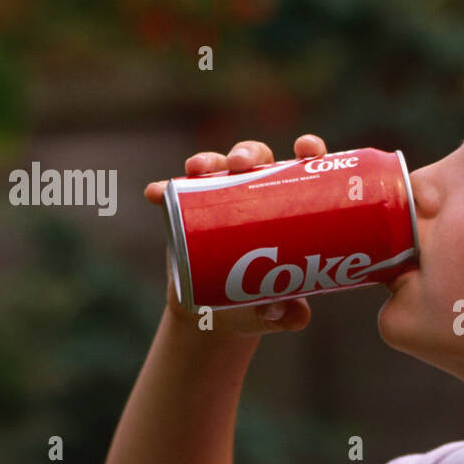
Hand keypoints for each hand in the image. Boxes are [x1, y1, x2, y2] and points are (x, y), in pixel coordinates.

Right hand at [145, 136, 328, 336]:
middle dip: (248, 153)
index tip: (306, 148)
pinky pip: (175, 194)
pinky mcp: (188, 211)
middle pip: (256, 159)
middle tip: (240, 164)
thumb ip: (290, 315)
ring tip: (197, 168)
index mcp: (289, 205)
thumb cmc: (259, 303)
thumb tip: (290, 314)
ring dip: (207, 160)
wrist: (216, 315)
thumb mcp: (278, 313)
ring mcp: (219, 199)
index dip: (308, 150)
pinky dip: (164, 191)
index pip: (303, 169)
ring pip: (217, 167)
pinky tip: (155, 193)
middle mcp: (255, 193)